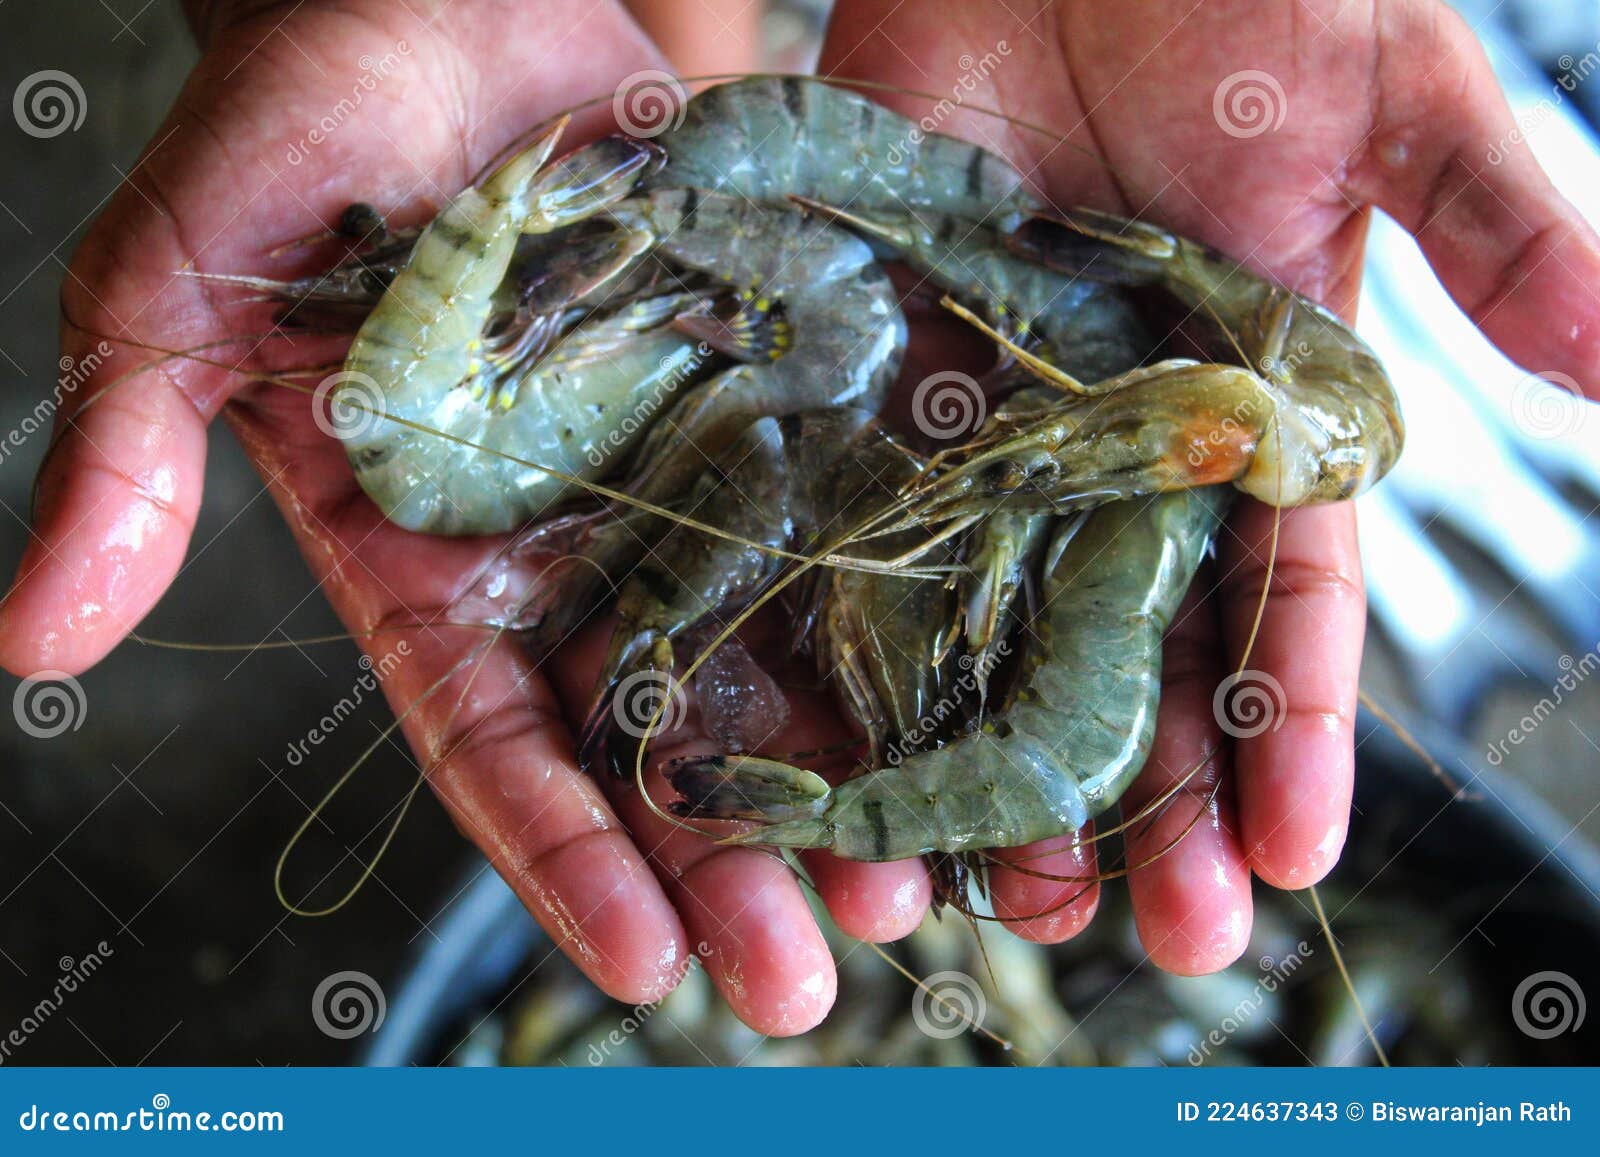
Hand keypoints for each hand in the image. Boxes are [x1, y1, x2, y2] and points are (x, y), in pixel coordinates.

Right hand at [0, 0, 885, 1035]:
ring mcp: (683, 475)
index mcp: (425, 554)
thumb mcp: (189, 267)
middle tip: (805, 982)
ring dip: (839, 780)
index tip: (648, 963)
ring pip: (768, 660)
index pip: (490, 740)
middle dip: (723, 865)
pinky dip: (908, 616)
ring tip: (914, 888)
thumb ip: (131, 447)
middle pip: (649, 737)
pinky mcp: (777, 395)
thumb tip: (27, 637)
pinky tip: (975, 704)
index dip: (565, 855)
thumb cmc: (313, 100)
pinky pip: (852, 519)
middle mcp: (565, 543)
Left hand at [817, 0, 1599, 968]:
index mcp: (1259, 413)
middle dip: (1148, 795)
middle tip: (1146, 933)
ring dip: (998, 758)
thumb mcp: (1387, 101)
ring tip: (994, 891)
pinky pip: (864, 519)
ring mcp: (996, 422)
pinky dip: (854, 631)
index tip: (1295, 856)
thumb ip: (1495, 227)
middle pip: (1136, 652)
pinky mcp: (880, 374)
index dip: (1297, 731)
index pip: (1287, 603)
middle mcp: (1124, 446)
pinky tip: (848, 743)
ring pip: (992, 624)